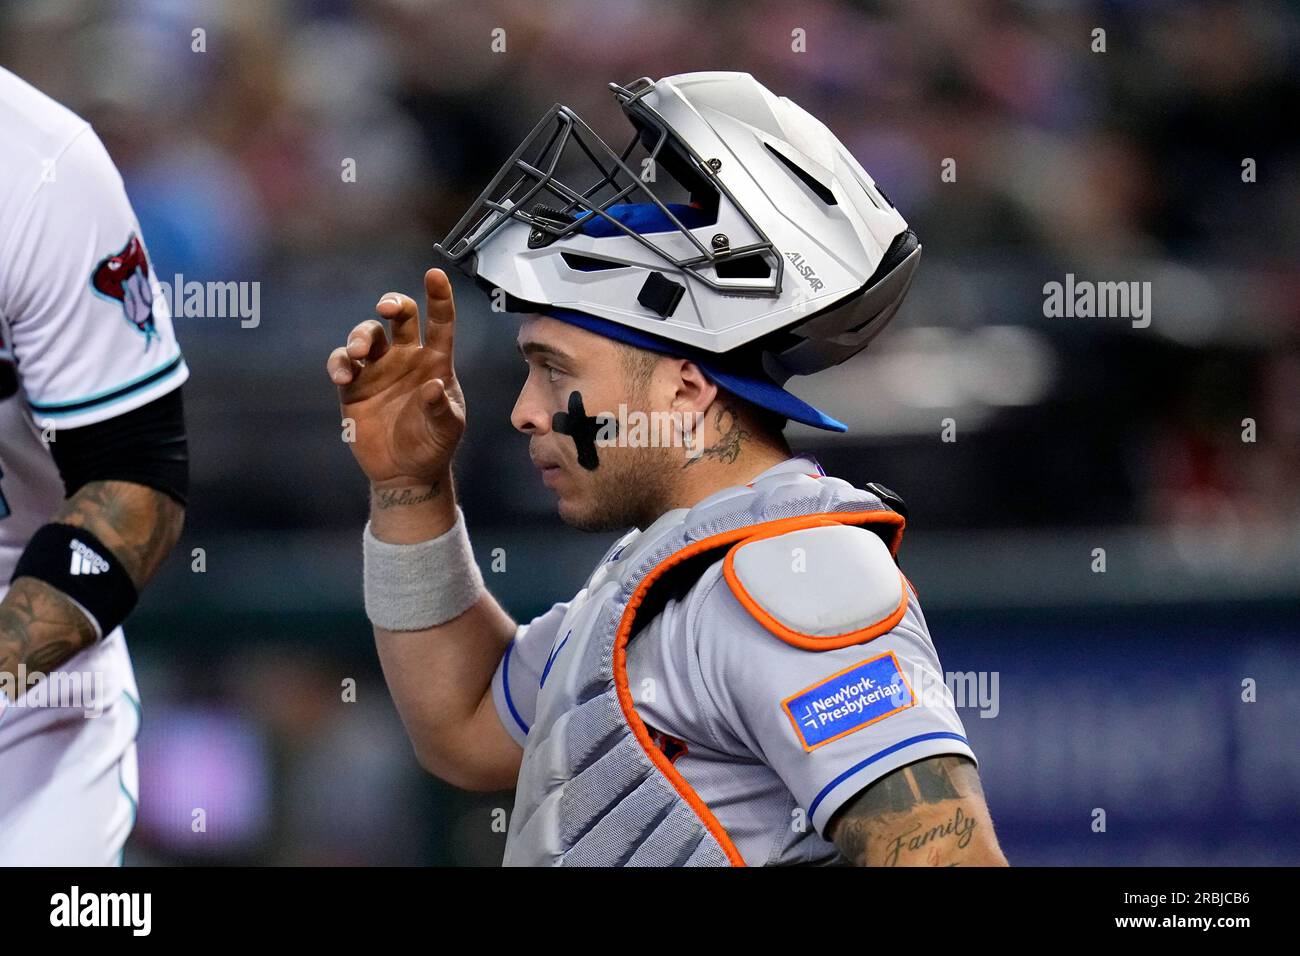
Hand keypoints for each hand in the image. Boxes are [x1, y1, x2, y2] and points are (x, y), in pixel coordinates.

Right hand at [328, 268, 465, 486]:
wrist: (405, 471)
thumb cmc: (434, 444)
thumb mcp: (446, 429)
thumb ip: (440, 408)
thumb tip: (432, 386)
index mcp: (435, 361)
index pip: (440, 322)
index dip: (439, 297)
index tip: (434, 274)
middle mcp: (406, 358)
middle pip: (399, 316)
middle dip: (392, 303)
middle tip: (385, 309)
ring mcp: (378, 369)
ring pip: (366, 335)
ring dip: (359, 335)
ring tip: (358, 351)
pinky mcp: (354, 385)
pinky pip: (342, 363)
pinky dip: (339, 363)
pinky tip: (343, 376)